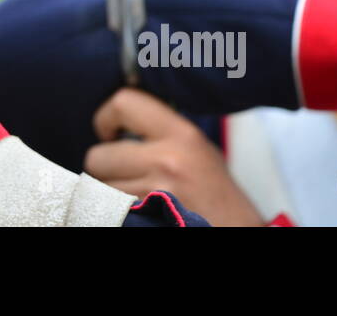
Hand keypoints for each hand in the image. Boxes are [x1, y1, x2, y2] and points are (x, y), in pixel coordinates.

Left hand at [85, 87, 264, 225]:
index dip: (106, 117)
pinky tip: (137, 210)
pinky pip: (109, 208)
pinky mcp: (145, 220)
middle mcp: (167, 161)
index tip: (109, 133)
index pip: (125, 103)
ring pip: (99, 187)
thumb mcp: (199, 150)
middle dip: (104, 167)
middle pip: (98, 156)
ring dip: (109, 192)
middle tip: (123, 174)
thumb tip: (118, 118)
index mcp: (183, 135)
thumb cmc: (217, 196)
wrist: (238, 234)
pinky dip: (115, 210)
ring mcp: (155, 194)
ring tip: (137, 195)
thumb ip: (161, 131)